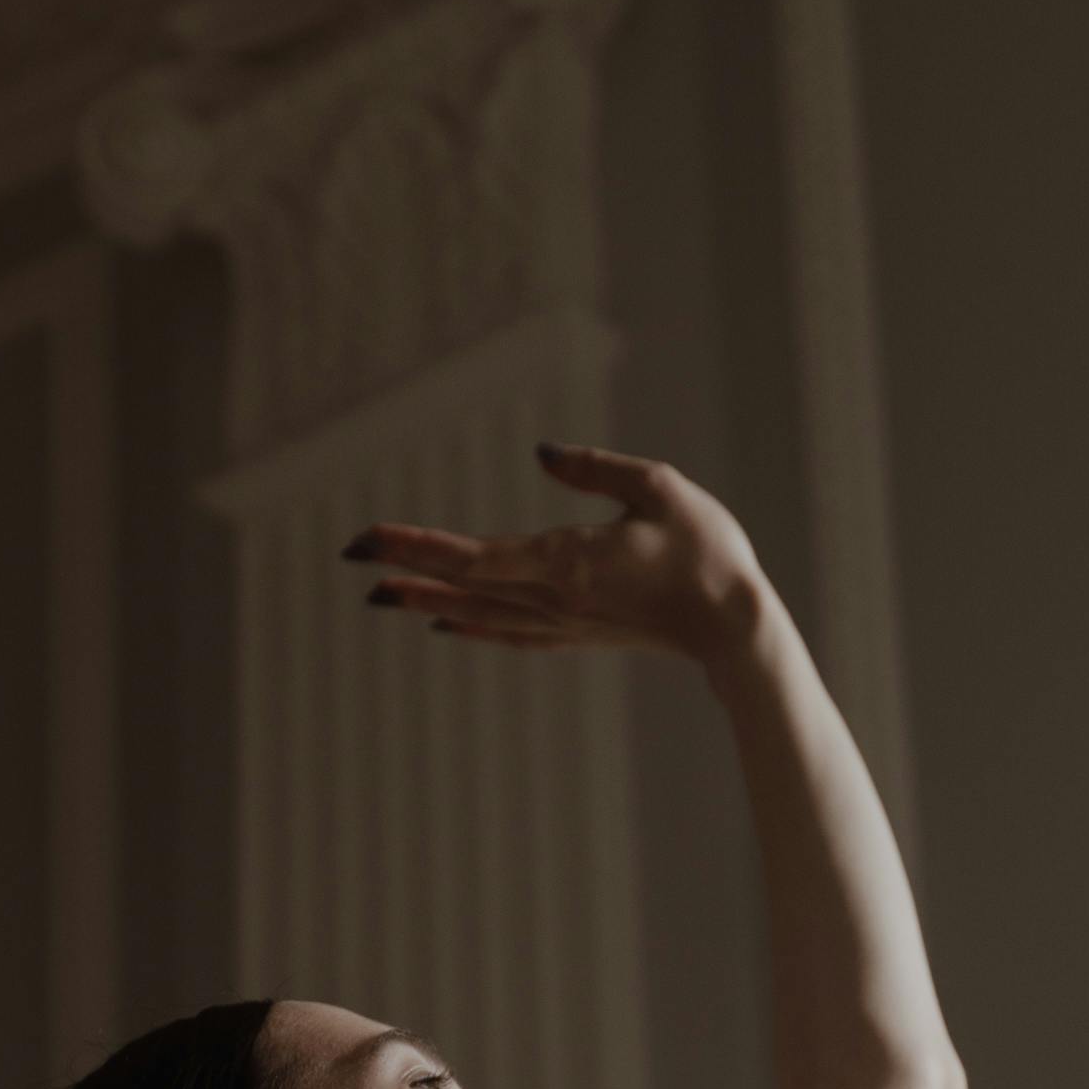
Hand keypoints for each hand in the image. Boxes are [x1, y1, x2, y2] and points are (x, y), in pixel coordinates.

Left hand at [344, 445, 765, 664]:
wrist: (736, 629)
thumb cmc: (707, 552)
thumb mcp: (658, 488)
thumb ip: (596, 469)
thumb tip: (543, 454)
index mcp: (563, 562)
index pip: (469, 554)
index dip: (411, 546)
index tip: (365, 540)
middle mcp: (551, 599)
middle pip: (461, 584)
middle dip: (405, 569)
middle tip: (352, 558)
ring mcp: (563, 622)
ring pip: (478, 612)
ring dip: (427, 601)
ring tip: (383, 595)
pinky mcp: (579, 634)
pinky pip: (509, 631)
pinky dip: (471, 624)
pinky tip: (448, 623)